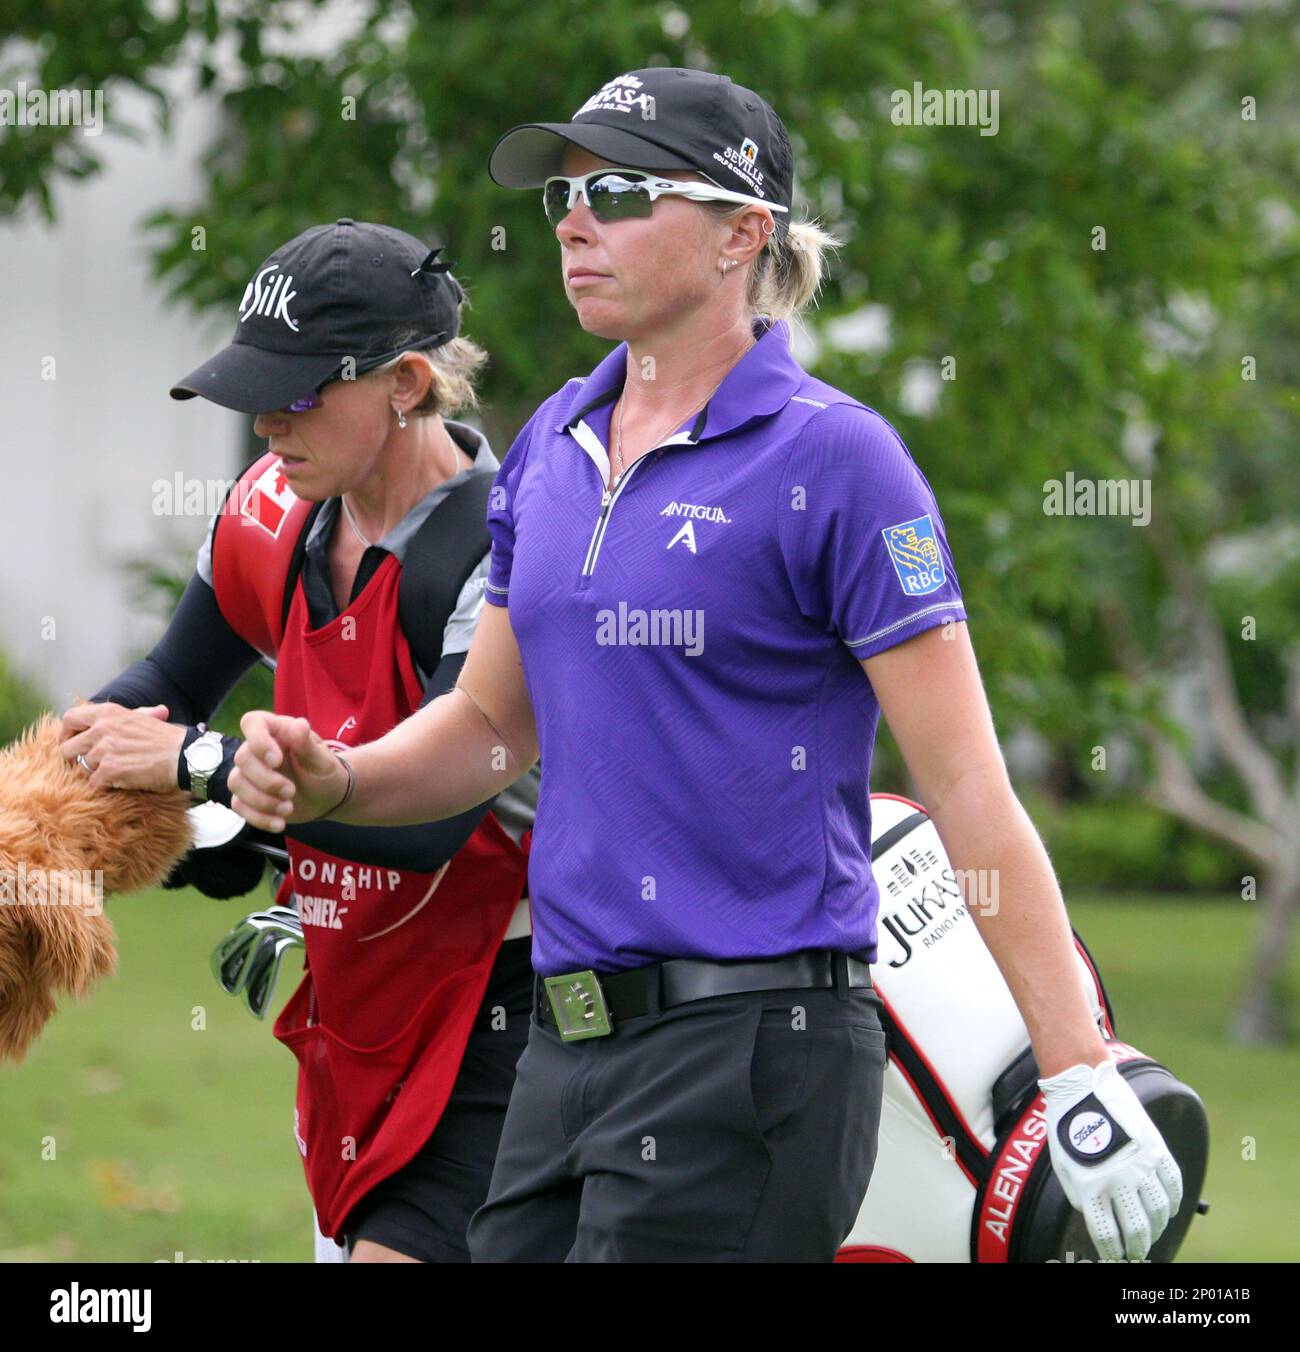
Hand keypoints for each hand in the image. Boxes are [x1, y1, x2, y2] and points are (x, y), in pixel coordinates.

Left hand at [59, 701, 185, 791]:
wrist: (185, 756)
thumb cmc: (167, 739)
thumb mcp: (144, 718)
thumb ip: (124, 716)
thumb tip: (115, 713)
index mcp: (108, 712)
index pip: (69, 719)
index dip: (67, 733)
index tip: (73, 742)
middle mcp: (102, 729)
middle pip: (67, 748)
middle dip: (75, 759)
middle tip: (89, 765)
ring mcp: (104, 750)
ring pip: (81, 768)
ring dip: (94, 774)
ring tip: (113, 774)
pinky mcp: (109, 771)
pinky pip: (93, 783)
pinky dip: (105, 786)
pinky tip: (120, 782)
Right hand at [229, 711, 347, 830]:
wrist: (325, 797)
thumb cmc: (324, 772)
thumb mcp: (322, 760)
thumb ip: (307, 744)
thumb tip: (298, 724)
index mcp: (276, 731)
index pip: (252, 722)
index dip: (258, 740)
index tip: (276, 761)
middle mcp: (257, 749)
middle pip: (242, 759)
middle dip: (266, 780)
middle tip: (291, 791)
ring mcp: (249, 774)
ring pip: (236, 783)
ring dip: (261, 801)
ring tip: (288, 809)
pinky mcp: (246, 796)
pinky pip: (238, 806)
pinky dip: (258, 818)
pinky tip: (279, 823)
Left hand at [1040, 1058, 1182, 1260]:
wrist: (1083, 1085)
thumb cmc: (1067, 1125)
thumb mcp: (1063, 1165)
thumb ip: (1081, 1195)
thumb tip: (1098, 1217)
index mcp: (1091, 1185)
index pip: (1106, 1234)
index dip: (1112, 1253)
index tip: (1115, 1258)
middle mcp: (1118, 1179)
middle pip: (1136, 1228)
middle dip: (1138, 1247)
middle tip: (1137, 1254)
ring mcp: (1140, 1164)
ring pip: (1159, 1211)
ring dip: (1158, 1228)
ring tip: (1153, 1234)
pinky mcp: (1155, 1148)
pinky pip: (1173, 1184)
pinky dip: (1174, 1202)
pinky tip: (1170, 1211)